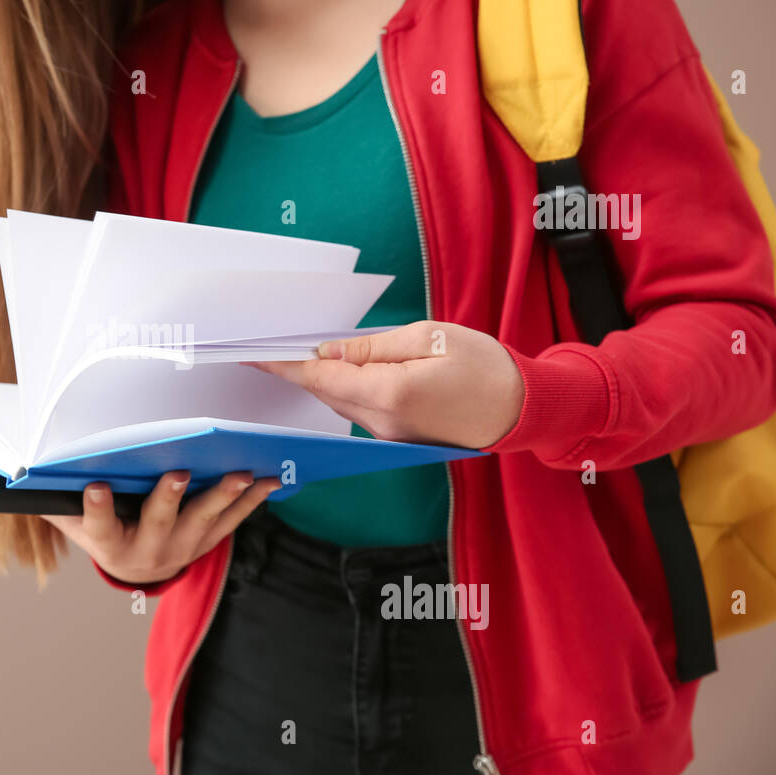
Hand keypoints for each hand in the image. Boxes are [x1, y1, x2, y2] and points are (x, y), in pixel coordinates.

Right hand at [42, 470, 280, 584]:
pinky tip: (270, 480)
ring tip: (242, 473)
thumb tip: (25, 466)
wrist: (134, 570)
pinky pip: (232, 521)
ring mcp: (181, 548)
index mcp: (109, 544)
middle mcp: (147, 551)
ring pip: (204, 522)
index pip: (99, 526)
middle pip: (158, 523)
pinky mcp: (206, 542)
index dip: (96, 509)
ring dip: (224, 496)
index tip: (94, 487)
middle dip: (169, 498)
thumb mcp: (72, 522)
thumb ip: (57, 500)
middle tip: (178, 473)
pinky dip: (251, 501)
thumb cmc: (100, 533)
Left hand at [246, 320, 523, 448]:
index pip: (320, 376)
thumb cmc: (485, 366)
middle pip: (325, 391)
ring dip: (320, 379)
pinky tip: (339, 369)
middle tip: (268, 345)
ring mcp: (389, 434)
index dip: (284, 364)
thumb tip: (329, 351)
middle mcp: (382, 422)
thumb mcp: (430, 337)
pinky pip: (358, 410)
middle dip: (296, 369)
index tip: (252, 354)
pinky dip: (343, 389)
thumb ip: (373, 347)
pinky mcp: (398, 437)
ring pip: (339, 402)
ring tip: (298, 353)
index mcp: (389, 393)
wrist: (524, 409)